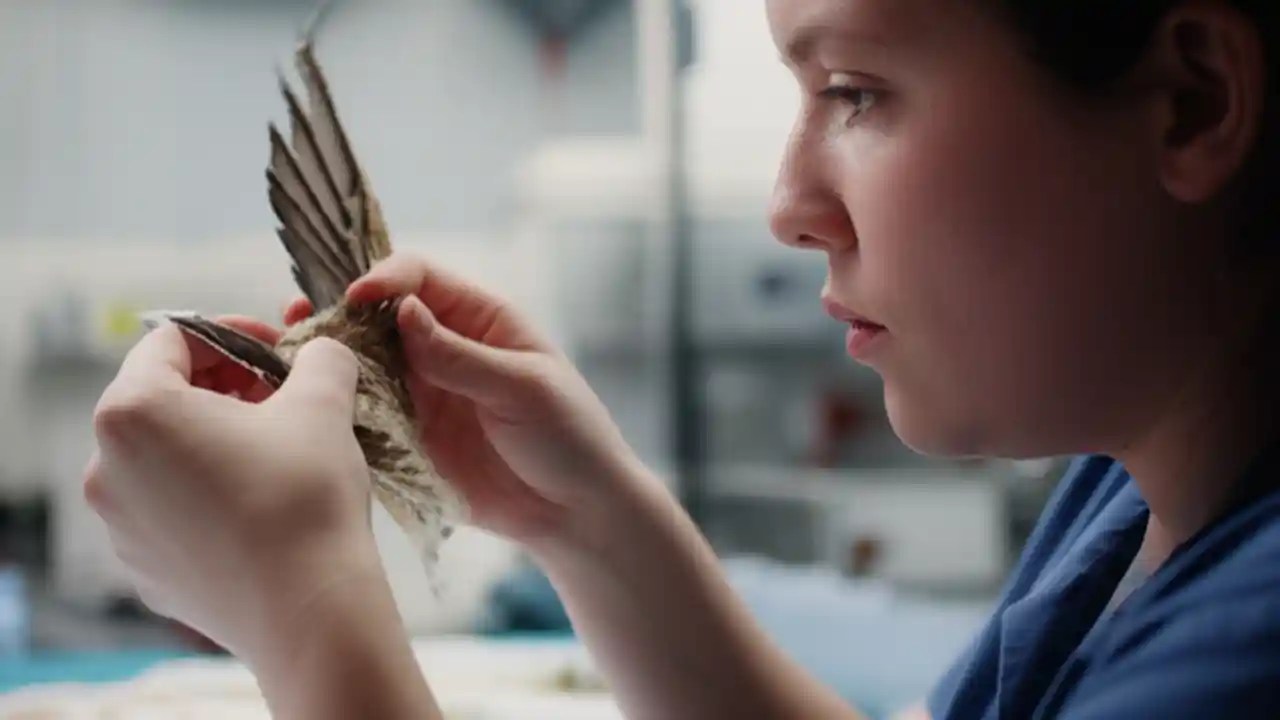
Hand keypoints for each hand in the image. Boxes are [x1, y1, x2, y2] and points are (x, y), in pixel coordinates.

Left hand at [85, 322, 381, 670]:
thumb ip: (320, 358)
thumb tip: (321, 352)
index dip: (233, 334)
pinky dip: (209, 493)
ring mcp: (121, 525)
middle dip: (223, 388)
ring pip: (165, 457)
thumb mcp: (323, 403)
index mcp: (135, 412)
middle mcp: (108, 467)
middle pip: (162, 399)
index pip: (172, 341)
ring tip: (275, 452)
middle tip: (281, 397)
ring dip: (215, 441)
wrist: (308, 608)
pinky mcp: (144, 569)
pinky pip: (172, 510)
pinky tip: (261, 505)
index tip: (278, 350)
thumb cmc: (305, 496)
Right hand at [282, 253, 652, 550]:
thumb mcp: (522, 388)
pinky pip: (366, 418)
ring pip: (364, 366)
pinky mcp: (410, 440)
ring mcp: (424, 394)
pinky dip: (340, 412)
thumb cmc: (569, 436)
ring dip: (332, 364)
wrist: (577, 513)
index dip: (385, 279)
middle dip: (341, 317)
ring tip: (290, 364)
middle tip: (299, 325)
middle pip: (380, 318)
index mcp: (480, 319)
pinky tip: (314, 412)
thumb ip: (459, 355)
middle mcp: (444, 349)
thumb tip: (403, 310)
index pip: (420, 277)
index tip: (355, 299)